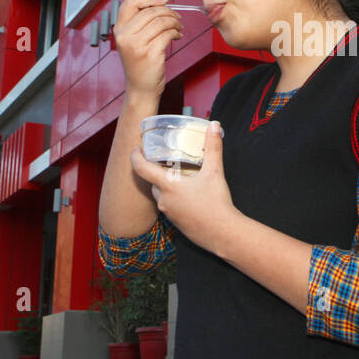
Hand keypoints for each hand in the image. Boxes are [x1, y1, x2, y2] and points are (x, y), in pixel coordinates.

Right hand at [115, 0, 183, 99]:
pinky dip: (176, 32)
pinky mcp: (150, 54)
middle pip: (150, 11)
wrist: (141, 87)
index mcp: (119, 29)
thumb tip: (156, 0)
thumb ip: (139, 21)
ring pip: (161, 21)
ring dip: (174, 21)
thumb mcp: (132, 40)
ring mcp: (137, 45)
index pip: (130, 2)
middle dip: (168, 11)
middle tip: (177, 16)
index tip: (163, 1)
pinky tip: (177, 36)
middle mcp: (125, 36)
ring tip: (178, 27)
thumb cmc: (140, 62)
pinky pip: (167, 34)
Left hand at [129, 120, 237, 250]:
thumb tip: (214, 125)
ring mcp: (169, 213)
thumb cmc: (215, 203)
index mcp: (167, 186)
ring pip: (161, 195)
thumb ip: (213, 147)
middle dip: (156, 171)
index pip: (141, 169)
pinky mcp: (176, 223)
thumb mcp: (214, 172)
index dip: (135, 157)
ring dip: (166, 185)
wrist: (222, 233)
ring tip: (178, 176)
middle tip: (165, 160)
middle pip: (152, 182)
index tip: (136, 149)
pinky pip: (170, 206)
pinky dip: (174, 198)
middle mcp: (164, 200)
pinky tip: (189, 195)